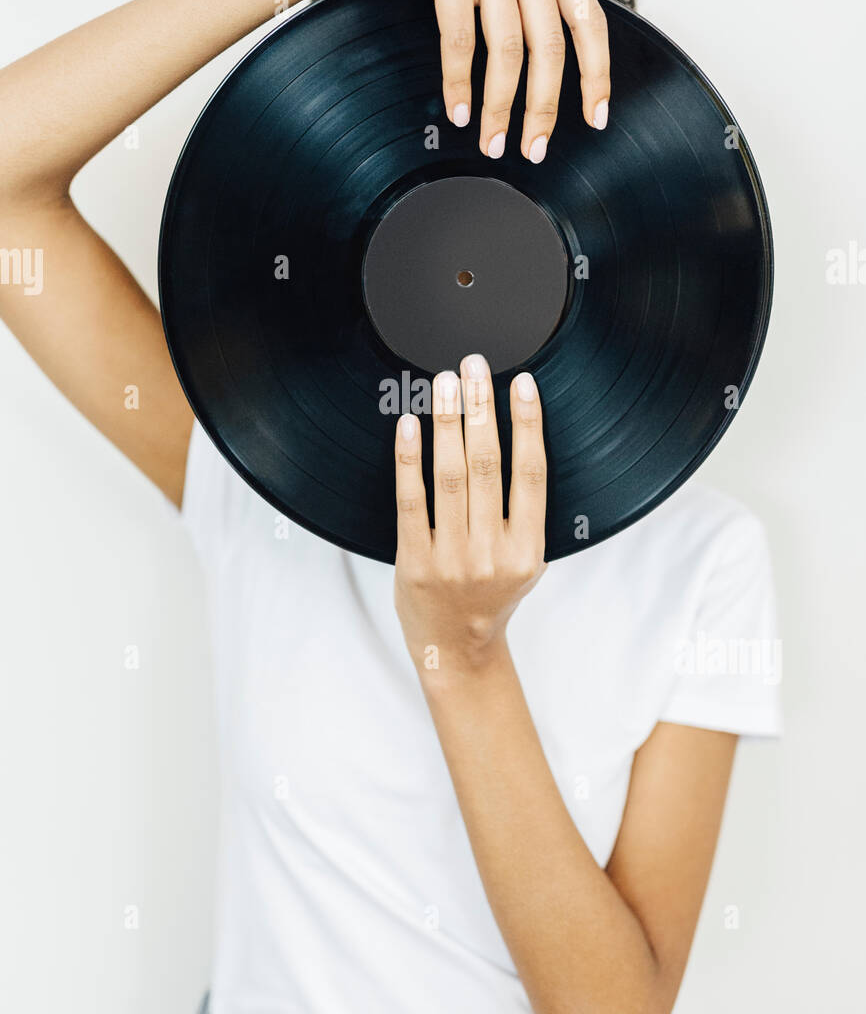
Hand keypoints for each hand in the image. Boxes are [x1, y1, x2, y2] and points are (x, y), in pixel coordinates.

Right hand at [331, 0, 609, 156]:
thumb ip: (529, 1)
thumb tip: (553, 74)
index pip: (589, 19)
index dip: (596, 74)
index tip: (595, 118)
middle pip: (548, 43)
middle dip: (542, 106)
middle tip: (533, 148)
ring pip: (507, 48)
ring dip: (500, 106)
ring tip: (492, 141)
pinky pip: (461, 40)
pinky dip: (460, 84)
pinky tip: (459, 111)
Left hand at [393, 354, 546, 676]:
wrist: (456, 648)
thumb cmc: (489, 596)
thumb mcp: (524, 559)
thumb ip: (522, 510)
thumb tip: (518, 434)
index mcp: (526, 550)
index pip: (531, 472)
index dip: (528, 423)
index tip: (522, 384)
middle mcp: (491, 553)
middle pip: (487, 464)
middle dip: (481, 407)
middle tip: (474, 366)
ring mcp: (451, 558)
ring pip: (449, 475)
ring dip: (447, 421)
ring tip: (444, 383)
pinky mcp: (414, 562)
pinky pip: (410, 500)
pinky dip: (409, 459)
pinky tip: (409, 425)